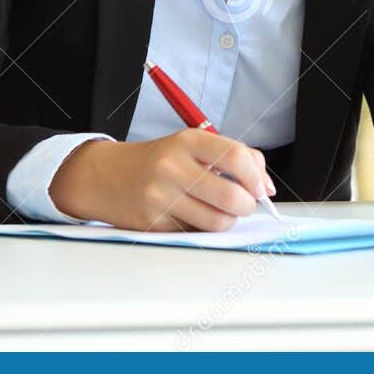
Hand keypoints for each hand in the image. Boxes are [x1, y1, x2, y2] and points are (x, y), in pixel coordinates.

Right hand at [48, 129, 275, 231]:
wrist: (107, 176)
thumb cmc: (160, 160)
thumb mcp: (193, 145)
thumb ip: (235, 158)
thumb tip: (266, 188)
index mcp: (187, 140)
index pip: (236, 157)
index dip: (256, 177)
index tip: (260, 188)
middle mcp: (172, 166)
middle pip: (231, 196)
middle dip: (246, 206)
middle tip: (243, 204)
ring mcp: (160, 196)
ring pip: (217, 222)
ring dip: (227, 221)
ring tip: (219, 211)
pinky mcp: (153, 223)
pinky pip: (195, 233)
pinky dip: (203, 228)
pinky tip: (193, 216)